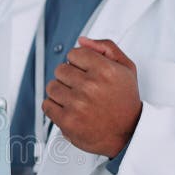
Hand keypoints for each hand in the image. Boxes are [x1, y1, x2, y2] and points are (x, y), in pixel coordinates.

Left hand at [42, 37, 141, 157]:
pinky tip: (69, 109)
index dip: (79, 63)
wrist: (128, 134)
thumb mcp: (126, 68)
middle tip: (82, 88)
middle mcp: (90, 86)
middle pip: (60, 69)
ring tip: (76, 99)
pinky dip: (54, 107)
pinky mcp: (67, 121)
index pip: (74, 53)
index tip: (86, 72)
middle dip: (69, 77)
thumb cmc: (125, 101)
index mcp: (105, 70)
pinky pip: (47, 105)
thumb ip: (106, 48)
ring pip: (51, 86)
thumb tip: (82, 41)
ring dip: (61, 92)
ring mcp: (77, 104)